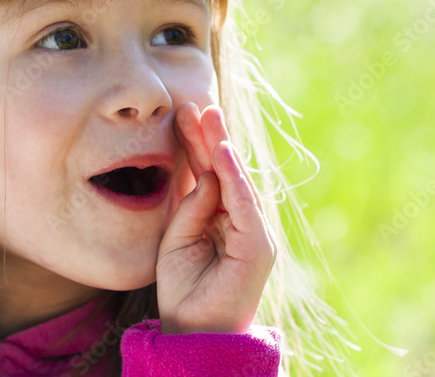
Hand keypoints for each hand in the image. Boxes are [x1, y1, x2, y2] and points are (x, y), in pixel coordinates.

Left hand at [156, 102, 276, 334]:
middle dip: (211, 135)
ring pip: (236, 179)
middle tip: (197, 103)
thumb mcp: (176, 238)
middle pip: (224, 170)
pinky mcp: (257, 244)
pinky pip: (244, 203)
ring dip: (221, 145)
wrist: (193, 331)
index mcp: (220, 217)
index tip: (183, 114)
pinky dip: (234, 176)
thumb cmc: (184, 289)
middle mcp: (239, 220)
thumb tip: (206, 174)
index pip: (209, 173)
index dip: (197, 144)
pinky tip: (223, 151)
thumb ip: (191, 205)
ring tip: (208, 115)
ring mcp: (252, 231)